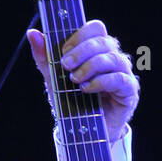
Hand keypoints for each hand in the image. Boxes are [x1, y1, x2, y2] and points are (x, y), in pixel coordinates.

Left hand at [27, 20, 139, 142]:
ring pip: (112, 58)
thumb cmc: (72, 101)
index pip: (95, 28)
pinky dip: (101, 82)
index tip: (64, 50)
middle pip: (104, 41)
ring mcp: (123, 73)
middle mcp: (112, 57)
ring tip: (75, 80)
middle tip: (66, 65)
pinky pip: (119, 79)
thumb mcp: (54, 78)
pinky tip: (86, 89)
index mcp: (97, 49)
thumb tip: (32, 33)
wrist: (84, 132)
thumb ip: (45, 57)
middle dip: (82, 51)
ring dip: (91, 66)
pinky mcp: (129, 90)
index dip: (80, 35)